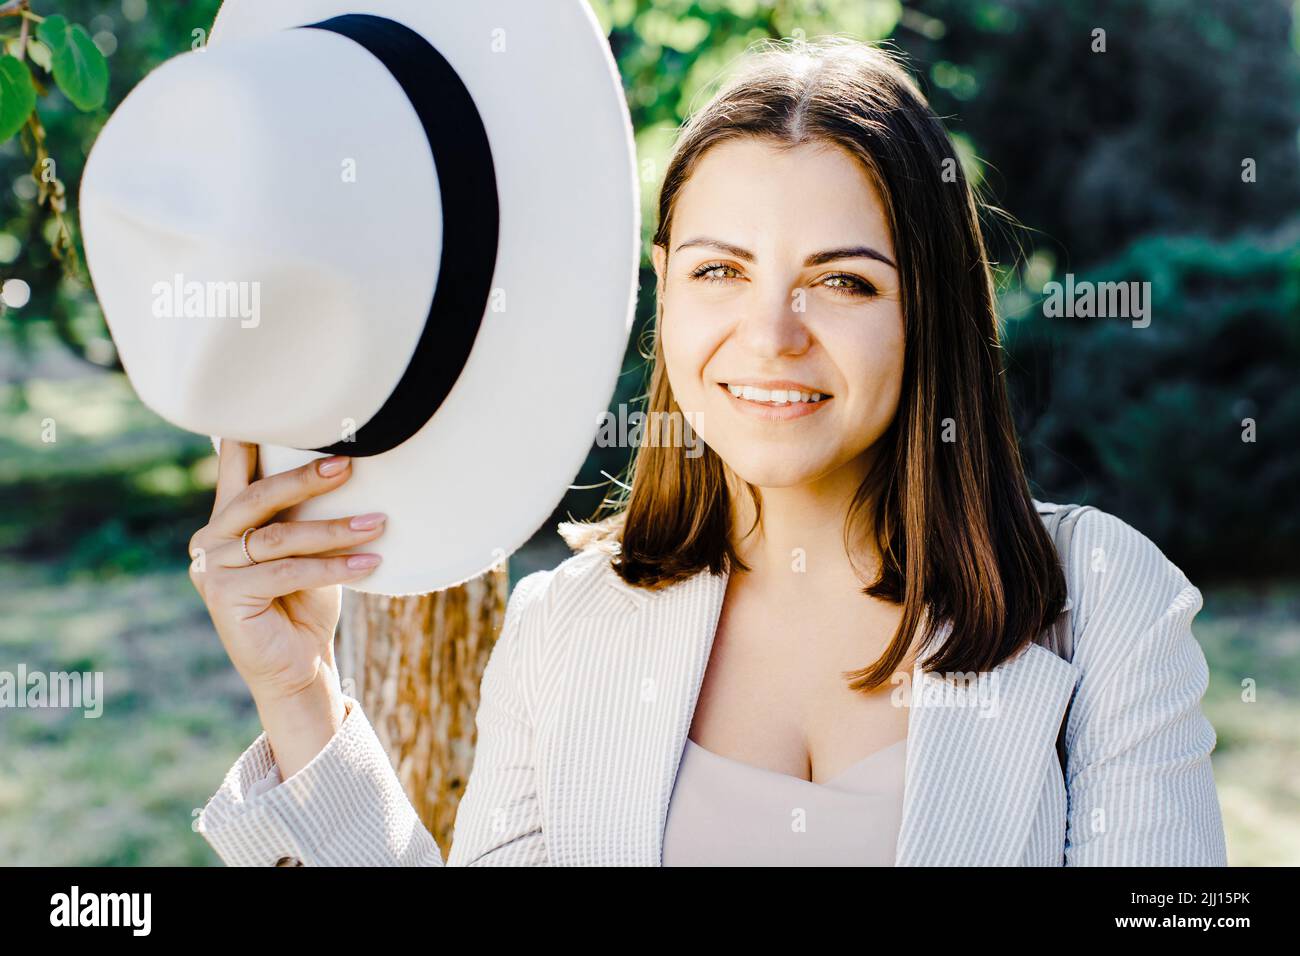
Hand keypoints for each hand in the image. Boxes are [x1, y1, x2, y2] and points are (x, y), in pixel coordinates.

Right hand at [187, 440, 385, 705]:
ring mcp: (211, 568)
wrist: (298, 666)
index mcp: (227, 520)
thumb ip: (307, 515)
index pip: (236, 467)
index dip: (248, 434)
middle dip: (306, 477)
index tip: (275, 402)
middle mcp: (210, 539)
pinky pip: (287, 572)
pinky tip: (369, 563)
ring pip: (279, 537)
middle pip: (258, 496)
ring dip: (335, 530)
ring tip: (378, 524)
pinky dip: (333, 567)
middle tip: (349, 464)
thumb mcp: (310, 550)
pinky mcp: (224, 597)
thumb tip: (346, 466)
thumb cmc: (307, 603)